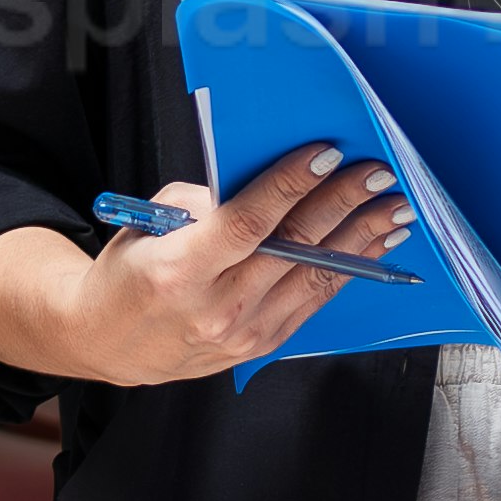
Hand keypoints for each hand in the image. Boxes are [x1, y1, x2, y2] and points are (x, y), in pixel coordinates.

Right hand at [0, 154, 417, 393]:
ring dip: (361, 239)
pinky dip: (347, 270)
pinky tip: (372, 246)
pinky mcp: (260, 346)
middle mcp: (215, 307)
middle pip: (292, 248)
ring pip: (314, 277)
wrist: (105, 342)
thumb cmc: (127, 272)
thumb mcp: (146, 223)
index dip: (291, 186)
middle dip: (343, 205)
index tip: (327, 153)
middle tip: (378, 172)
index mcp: (180, 270)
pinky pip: (313, 302)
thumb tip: (259, 182)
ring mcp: (242, 333)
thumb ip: (201, 202)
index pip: (247, 223)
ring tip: (395, 209)